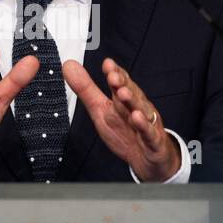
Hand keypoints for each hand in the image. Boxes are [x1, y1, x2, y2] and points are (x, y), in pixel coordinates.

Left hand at [62, 58, 180, 181]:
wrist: (147, 158)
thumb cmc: (124, 131)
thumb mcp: (100, 109)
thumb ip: (85, 88)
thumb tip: (68, 65)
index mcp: (124, 100)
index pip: (121, 82)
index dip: (114, 73)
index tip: (107, 64)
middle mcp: (137, 108)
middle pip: (130, 93)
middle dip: (122, 84)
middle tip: (112, 77)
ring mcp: (147, 124)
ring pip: (141, 110)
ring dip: (132, 101)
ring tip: (122, 93)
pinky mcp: (153, 142)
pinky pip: (149, 133)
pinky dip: (144, 126)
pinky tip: (137, 118)